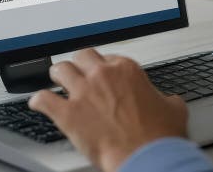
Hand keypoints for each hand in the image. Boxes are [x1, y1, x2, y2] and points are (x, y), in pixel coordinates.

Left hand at [28, 49, 187, 171]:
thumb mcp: (173, 108)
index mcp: (126, 69)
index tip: (103, 75)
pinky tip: (38, 103)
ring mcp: (83, 93)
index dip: (103, 67)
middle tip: (79, 74)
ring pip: (60, 70)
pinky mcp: (68, 114)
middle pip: (81, 56)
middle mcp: (102, 75)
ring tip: (57, 82)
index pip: (107, 57)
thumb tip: (168, 101)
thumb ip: (165, 98)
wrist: (146, 156)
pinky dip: (39, 101)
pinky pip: (43, 99)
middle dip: (79, 65)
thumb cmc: (158, 135)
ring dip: (58, 76)